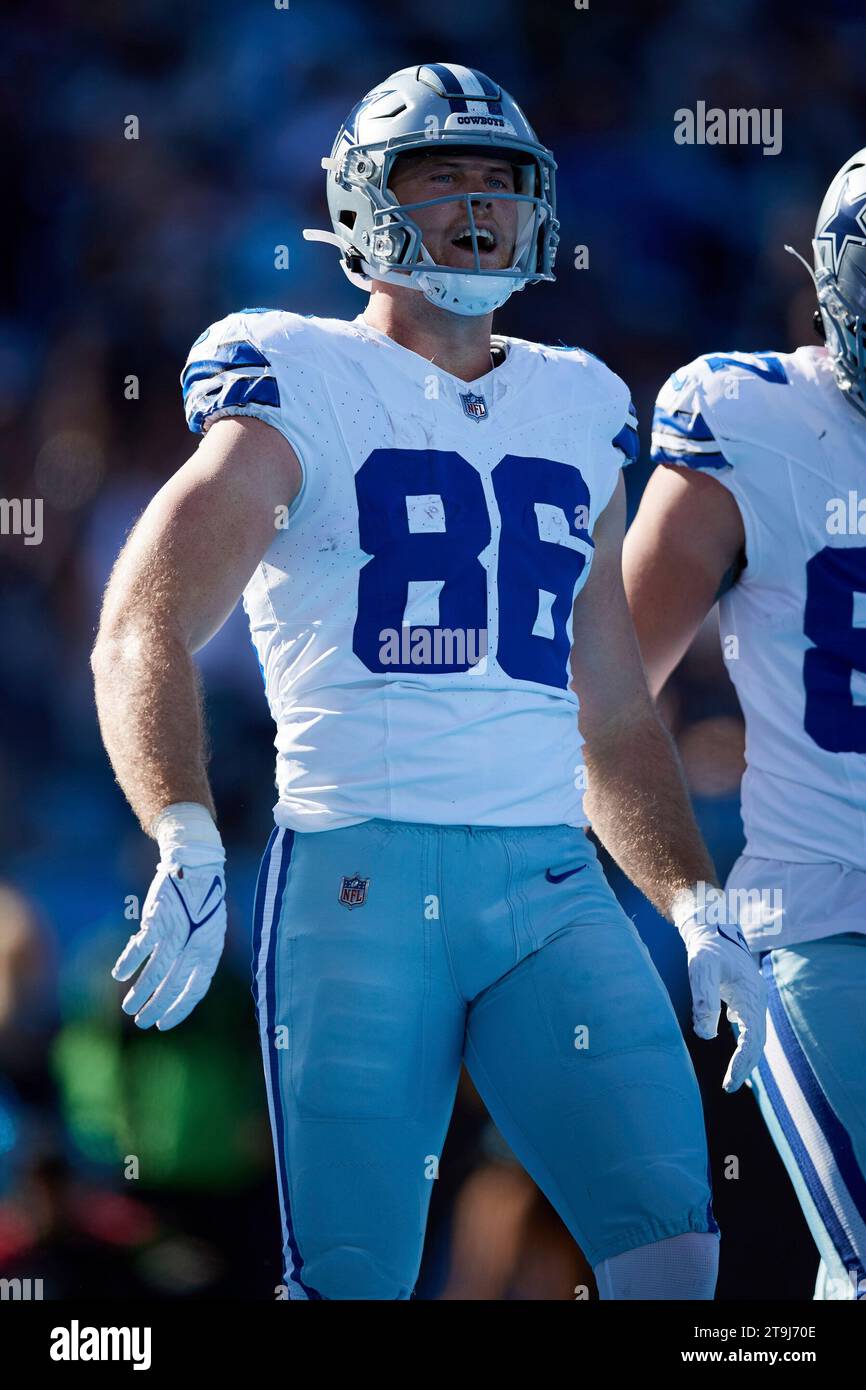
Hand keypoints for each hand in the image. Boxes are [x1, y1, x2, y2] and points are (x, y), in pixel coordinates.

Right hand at [112, 803, 225, 1029]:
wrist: (196, 863)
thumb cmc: (201, 899)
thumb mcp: (209, 929)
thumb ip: (197, 955)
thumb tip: (180, 984)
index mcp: (211, 950)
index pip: (196, 989)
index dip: (179, 1009)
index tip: (163, 1025)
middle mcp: (195, 943)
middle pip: (174, 985)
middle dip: (156, 1007)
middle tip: (142, 1022)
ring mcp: (177, 931)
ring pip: (157, 971)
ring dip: (141, 992)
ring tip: (128, 1008)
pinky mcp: (160, 917)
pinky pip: (142, 946)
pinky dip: (129, 961)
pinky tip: (119, 975)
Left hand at [677, 907, 766, 1092]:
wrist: (713, 927)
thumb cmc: (707, 948)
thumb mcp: (701, 970)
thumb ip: (703, 1000)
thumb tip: (705, 1035)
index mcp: (751, 997)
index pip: (752, 1040)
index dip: (742, 1064)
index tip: (728, 1083)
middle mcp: (758, 1001)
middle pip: (758, 1042)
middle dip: (745, 1066)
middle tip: (729, 1087)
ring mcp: (754, 999)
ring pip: (756, 1035)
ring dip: (746, 1057)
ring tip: (732, 1078)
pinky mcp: (746, 997)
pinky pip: (751, 1026)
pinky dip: (745, 1044)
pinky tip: (737, 1053)